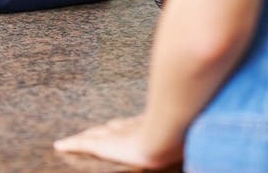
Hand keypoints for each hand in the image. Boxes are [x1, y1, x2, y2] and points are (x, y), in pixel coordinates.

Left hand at [54, 114, 181, 169]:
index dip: (121, 127)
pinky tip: (60, 146)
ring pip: (96, 136)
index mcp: (146, 127)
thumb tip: (207, 121)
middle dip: (102, 131)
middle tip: (92, 132)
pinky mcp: (105, 145)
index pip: (130, 126)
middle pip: (111, 129)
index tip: (115, 126)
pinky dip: (72, 145)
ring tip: (76, 140)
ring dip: (86, 139)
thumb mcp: (181, 132)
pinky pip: (84, 145)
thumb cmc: (179, 135)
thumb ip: (186, 124)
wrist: (167, 138)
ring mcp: (117, 136)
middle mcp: (129, 128)